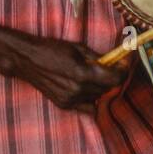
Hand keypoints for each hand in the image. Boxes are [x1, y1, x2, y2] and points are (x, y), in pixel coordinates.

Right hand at [0, 26, 125, 113]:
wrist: (27, 60)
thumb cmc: (53, 49)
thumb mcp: (79, 48)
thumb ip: (99, 58)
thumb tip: (116, 60)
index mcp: (83, 73)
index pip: (116, 79)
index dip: (124, 70)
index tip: (125, 62)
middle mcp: (78, 90)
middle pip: (109, 89)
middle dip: (113, 77)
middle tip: (111, 66)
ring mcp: (71, 100)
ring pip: (99, 97)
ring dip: (101, 87)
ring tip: (94, 75)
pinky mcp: (64, 105)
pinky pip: (87, 105)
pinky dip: (90, 97)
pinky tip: (84, 86)